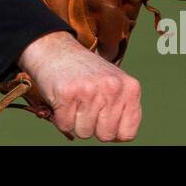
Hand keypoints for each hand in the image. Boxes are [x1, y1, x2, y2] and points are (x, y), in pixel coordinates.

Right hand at [18, 31, 142, 141]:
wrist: (54, 48)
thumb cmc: (84, 72)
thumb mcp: (113, 83)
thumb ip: (122, 108)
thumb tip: (118, 137)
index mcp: (130, 87)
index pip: (128, 133)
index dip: (112, 131)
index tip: (102, 117)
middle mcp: (113, 88)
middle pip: (105, 136)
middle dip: (92, 127)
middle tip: (85, 105)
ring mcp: (91, 90)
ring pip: (84, 133)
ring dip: (74, 121)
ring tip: (74, 99)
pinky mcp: (67, 93)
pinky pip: (65, 125)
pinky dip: (59, 117)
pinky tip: (62, 98)